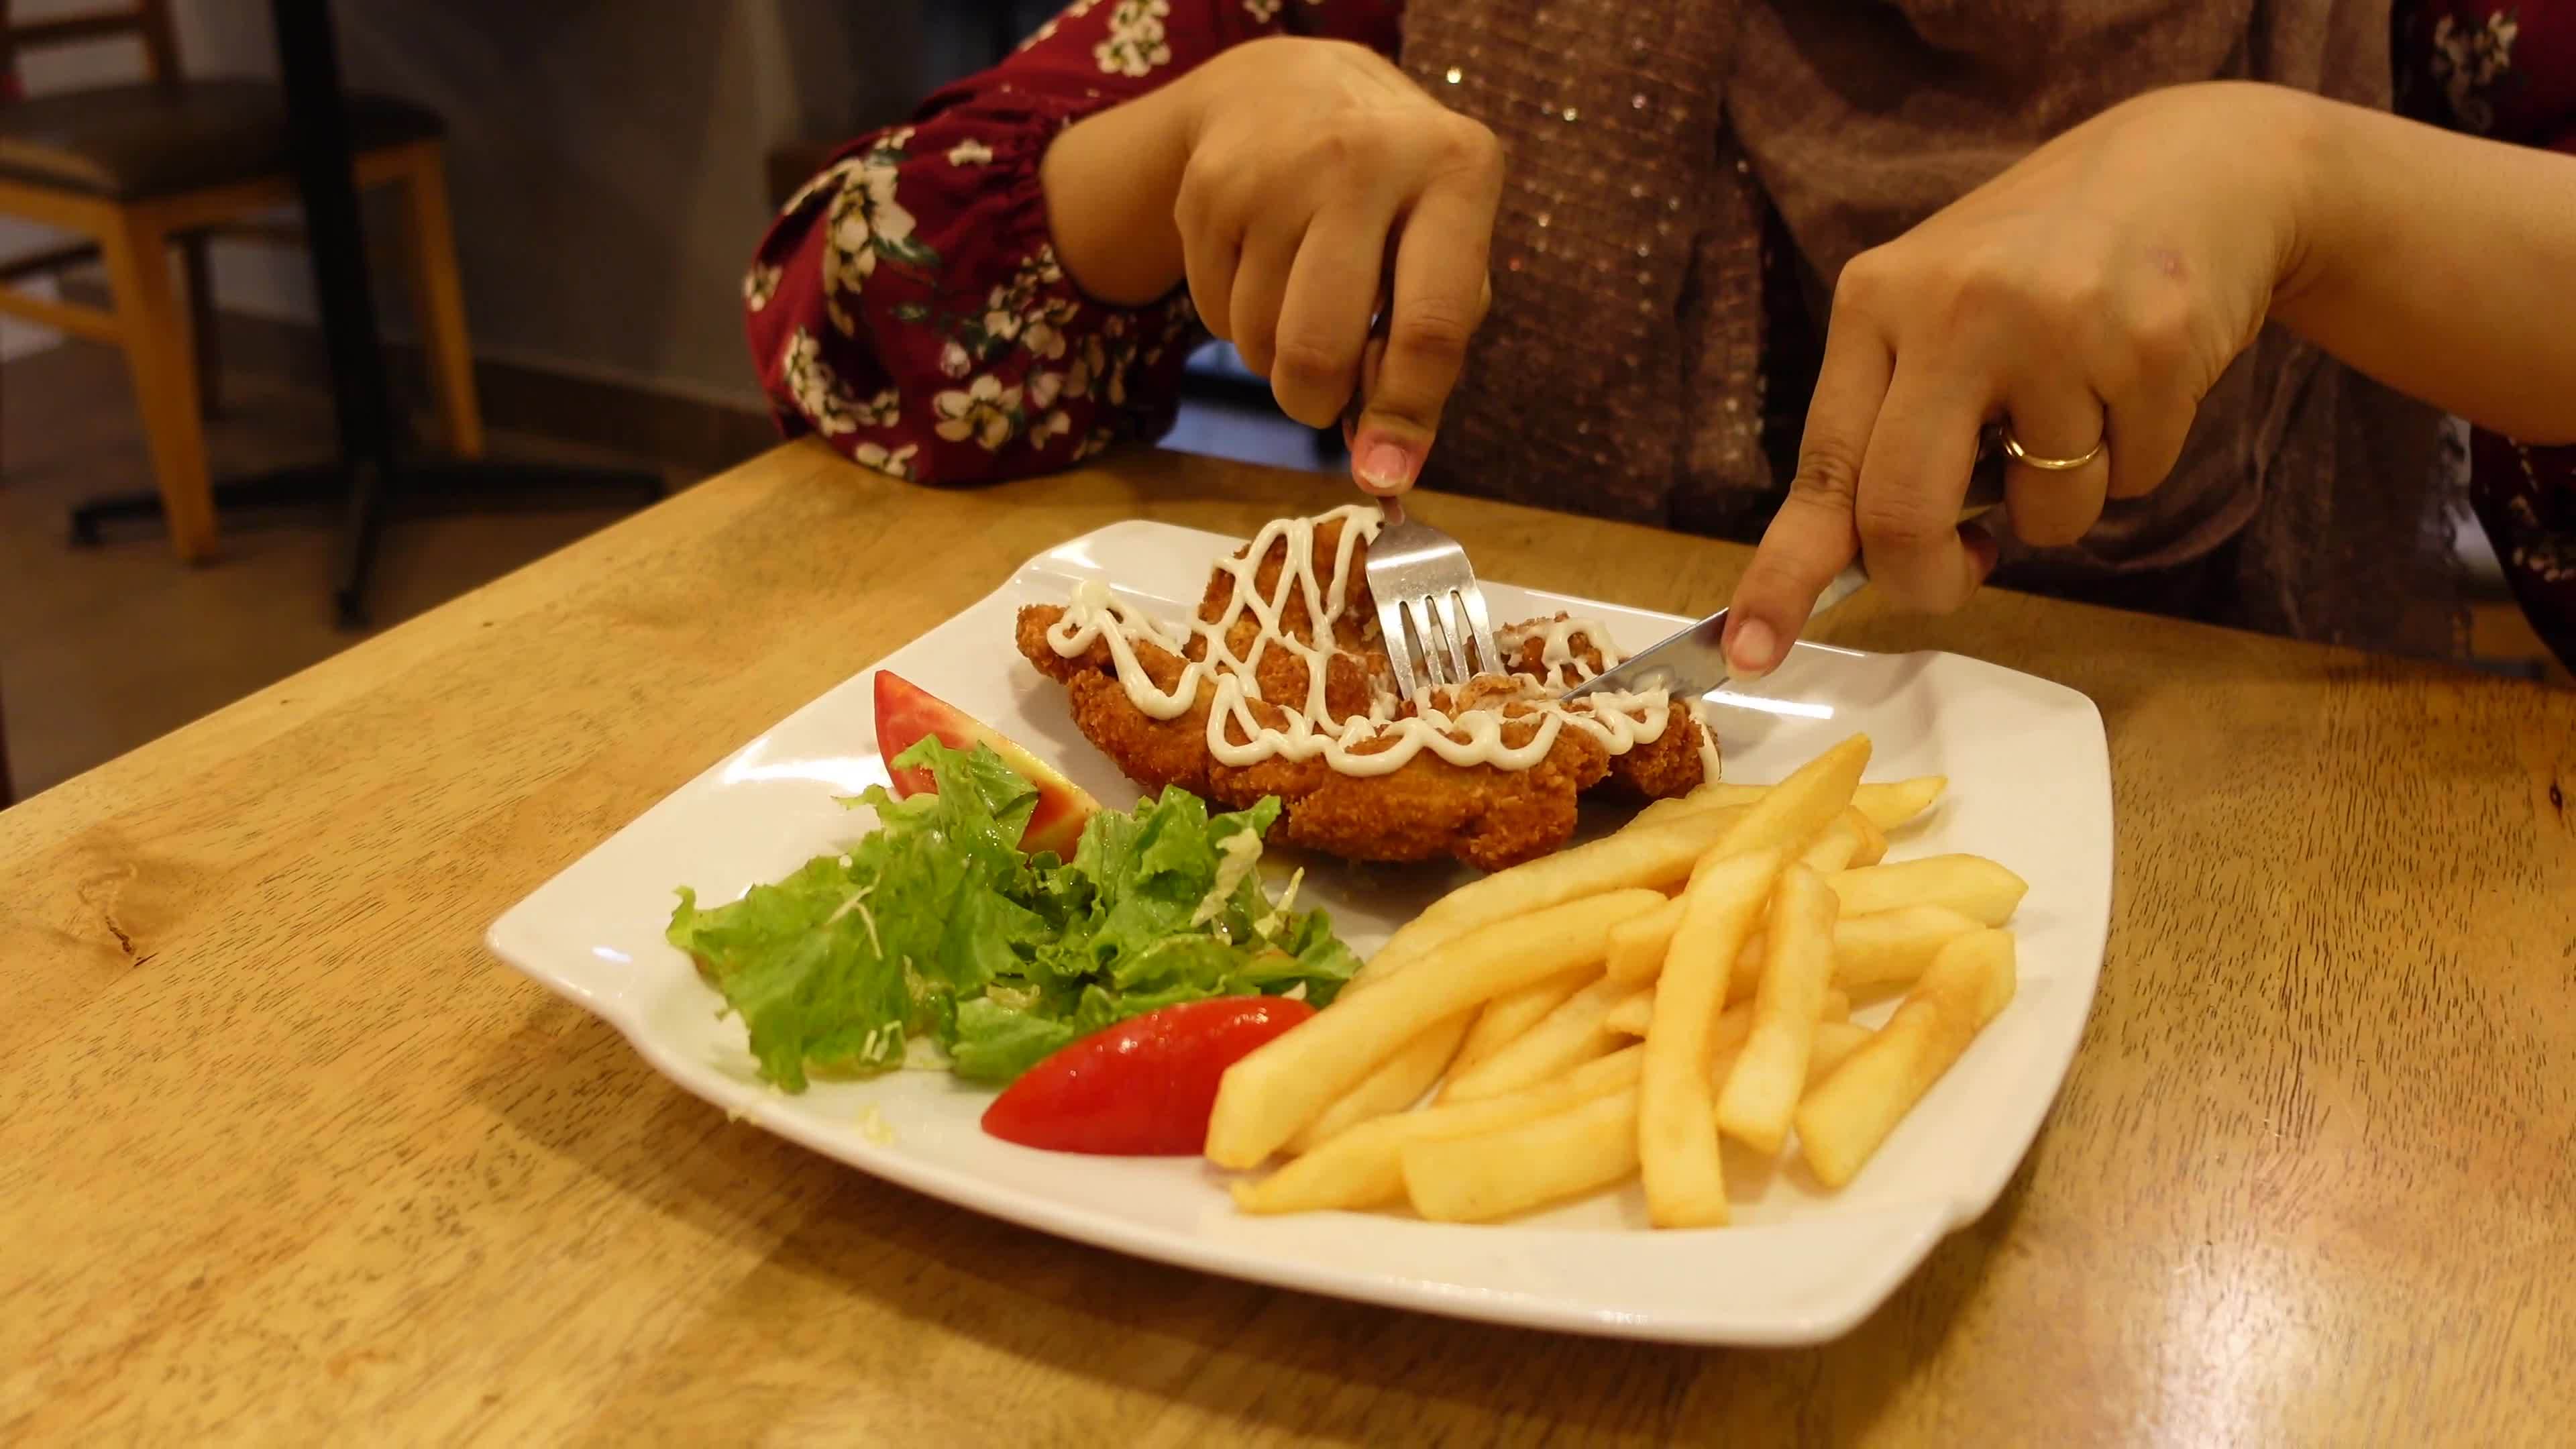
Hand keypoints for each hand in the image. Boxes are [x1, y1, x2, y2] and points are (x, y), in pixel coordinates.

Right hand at [1042, 39, 1500, 495]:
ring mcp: (1276, 170)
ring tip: (1302, 300)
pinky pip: (1214, 315)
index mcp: (1455, 171)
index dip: (1408, 416)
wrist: (1287, 87)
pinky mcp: (1207, 184)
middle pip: (1320, 348)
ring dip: (1277, 360)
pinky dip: (1238, 321)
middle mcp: (1365, 159)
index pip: (1432, 324)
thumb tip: (1382, 460)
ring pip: (1258, 342)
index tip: (1386, 478)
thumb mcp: (1444, 238)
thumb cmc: (1393, 194)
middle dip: (1315, 403)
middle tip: (1321, 403)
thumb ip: (1429, 342)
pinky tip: (1263, 267)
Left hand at [1720, 82, 2311, 676]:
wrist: (2189, 167)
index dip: (1785, 573)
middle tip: (1958, 577)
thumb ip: (1888, 427)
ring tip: (2078, 403)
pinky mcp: (2153, 346)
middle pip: (1904, 514)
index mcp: (1878, 302)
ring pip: (2041, 517)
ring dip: (2060, 501)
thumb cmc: (2038, 267)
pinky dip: (2135, 458)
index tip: (1753, 652)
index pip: (1821, 465)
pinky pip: (2132, 480)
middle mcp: (1955, 307)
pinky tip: (2137, 380)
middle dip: (1927, 578)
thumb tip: (1846, 564)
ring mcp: (2057, 325)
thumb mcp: (1934, 315)